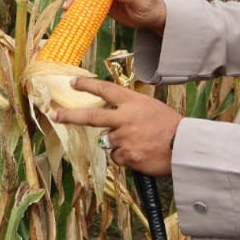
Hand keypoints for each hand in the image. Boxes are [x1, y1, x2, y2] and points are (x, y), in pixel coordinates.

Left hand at [51, 77, 182, 175]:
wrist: (185, 147)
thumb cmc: (171, 126)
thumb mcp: (150, 106)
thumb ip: (130, 108)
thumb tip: (113, 115)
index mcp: (133, 102)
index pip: (105, 89)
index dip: (87, 85)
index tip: (73, 82)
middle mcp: (125, 118)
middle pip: (90, 116)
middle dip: (69, 115)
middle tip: (54, 114)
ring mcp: (124, 138)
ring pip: (108, 141)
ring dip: (118, 143)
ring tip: (139, 142)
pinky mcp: (126, 156)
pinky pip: (117, 157)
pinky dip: (125, 156)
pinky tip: (140, 153)